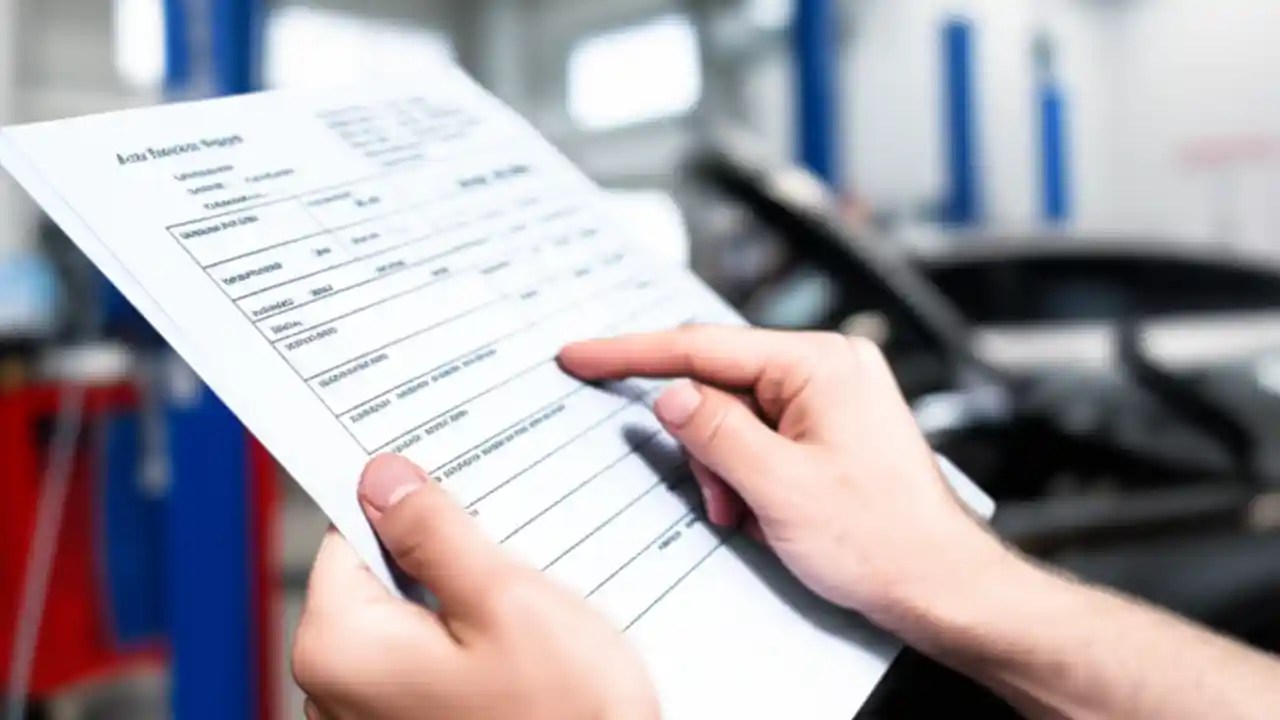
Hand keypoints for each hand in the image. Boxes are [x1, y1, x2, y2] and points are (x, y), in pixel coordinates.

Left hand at [292, 455, 658, 719]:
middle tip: (511, 566)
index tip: (455, 495)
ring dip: (462, 609)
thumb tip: (384, 481)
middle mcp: (335, 694)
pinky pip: (424, 669)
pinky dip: (466, 651)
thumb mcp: (507, 600)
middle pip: (380, 581)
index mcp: (340, 648)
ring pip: (409, 625)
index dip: (409, 506)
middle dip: (443, 562)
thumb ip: (435, 533)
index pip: (349, 533)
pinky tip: (517, 659)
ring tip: (525, 621)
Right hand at [559, 326, 1009, 636]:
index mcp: (820, 363)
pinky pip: (761, 437)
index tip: (581, 356)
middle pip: (720, 387)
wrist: (938, 585)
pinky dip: (748, 476)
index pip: (704, 347)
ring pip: (736, 419)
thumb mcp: (779, 488)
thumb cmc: (882, 539)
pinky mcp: (829, 426)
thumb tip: (668, 395)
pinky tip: (765, 510)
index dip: (632, 354)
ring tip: (751, 515)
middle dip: (703, 446)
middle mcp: (828, 367)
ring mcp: (831, 397)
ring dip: (726, 470)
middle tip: (719, 499)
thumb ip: (715, 433)